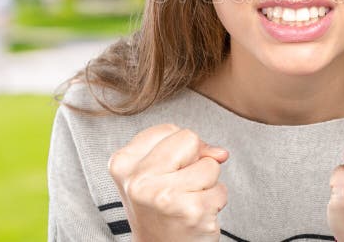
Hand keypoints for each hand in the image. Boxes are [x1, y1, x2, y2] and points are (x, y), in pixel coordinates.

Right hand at [108, 124, 228, 241]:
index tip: (166, 172)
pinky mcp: (190, 211)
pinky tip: (196, 213)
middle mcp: (139, 180)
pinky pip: (221, 190)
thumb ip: (185, 149)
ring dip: (207, 183)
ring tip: (187, 200)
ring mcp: (164, 196)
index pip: (169, 129)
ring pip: (210, 164)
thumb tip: (220, 153)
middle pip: (190, 139)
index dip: (178, 150)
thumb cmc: (160, 208)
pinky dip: (215, 201)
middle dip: (194, 160)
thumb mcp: (156, 171)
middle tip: (178, 187)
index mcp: (123, 162)